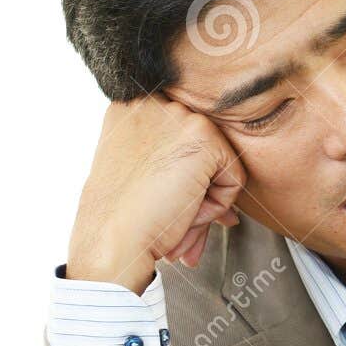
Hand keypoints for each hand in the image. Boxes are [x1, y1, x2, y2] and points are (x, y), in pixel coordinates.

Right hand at [66, 97, 244, 293]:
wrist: (111, 242)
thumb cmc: (121, 217)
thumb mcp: (143, 175)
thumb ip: (175, 164)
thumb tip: (216, 179)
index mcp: (132, 108)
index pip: (183, 141)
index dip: (180, 179)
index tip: (157, 199)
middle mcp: (154, 102)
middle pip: (203, 152)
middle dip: (195, 193)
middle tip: (167, 216)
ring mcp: (179, 116)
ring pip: (220, 165)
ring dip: (204, 201)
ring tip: (172, 216)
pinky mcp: (204, 138)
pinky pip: (234, 179)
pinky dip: (217, 206)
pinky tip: (184, 211)